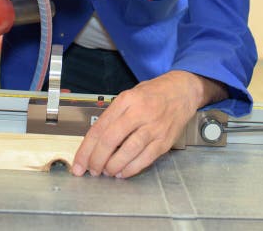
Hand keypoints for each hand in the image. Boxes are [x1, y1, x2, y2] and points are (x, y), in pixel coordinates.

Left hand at [71, 71, 226, 178]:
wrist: (183, 90)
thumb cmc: (155, 93)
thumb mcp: (130, 95)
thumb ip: (114, 115)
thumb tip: (95, 142)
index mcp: (127, 100)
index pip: (100, 128)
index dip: (86, 149)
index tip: (79, 163)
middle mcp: (140, 112)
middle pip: (111, 140)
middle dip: (96, 160)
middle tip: (91, 170)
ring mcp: (154, 127)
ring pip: (128, 151)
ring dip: (113, 166)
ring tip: (106, 171)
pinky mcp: (165, 140)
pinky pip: (146, 158)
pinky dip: (132, 168)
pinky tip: (123, 172)